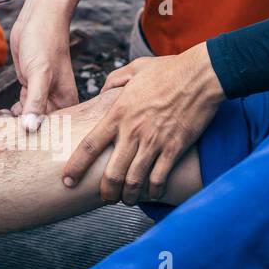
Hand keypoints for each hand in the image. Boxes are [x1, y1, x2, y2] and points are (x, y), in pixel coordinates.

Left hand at [9, 7, 78, 131]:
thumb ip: (35, 102)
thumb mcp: (40, 74)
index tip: (7, 141)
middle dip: (12, 129)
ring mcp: (41, 97)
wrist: (38, 18)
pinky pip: (17, 108)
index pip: (49, 130)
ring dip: (4, 120)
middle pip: (34, 127)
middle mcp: (55, 104)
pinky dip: (4, 111)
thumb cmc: (45, 42)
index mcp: (66, 104)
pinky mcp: (29, 89)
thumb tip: (31, 128)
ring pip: (23, 119)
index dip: (29, 138)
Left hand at [62, 44, 223, 205]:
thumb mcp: (134, 69)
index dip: (76, 167)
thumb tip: (102, 91)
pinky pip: (159, 178)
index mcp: (118, 113)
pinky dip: (153, 191)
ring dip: (128, 196)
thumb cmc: (169, 70)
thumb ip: (113, 81)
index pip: (89, 146)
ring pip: (134, 181)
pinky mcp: (174, 148)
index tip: (67, 180)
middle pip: (111, 173)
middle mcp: (133, 131)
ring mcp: (154, 142)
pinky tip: (151, 194)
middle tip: (105, 197)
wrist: (201, 75)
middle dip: (105, 192)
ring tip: (126, 200)